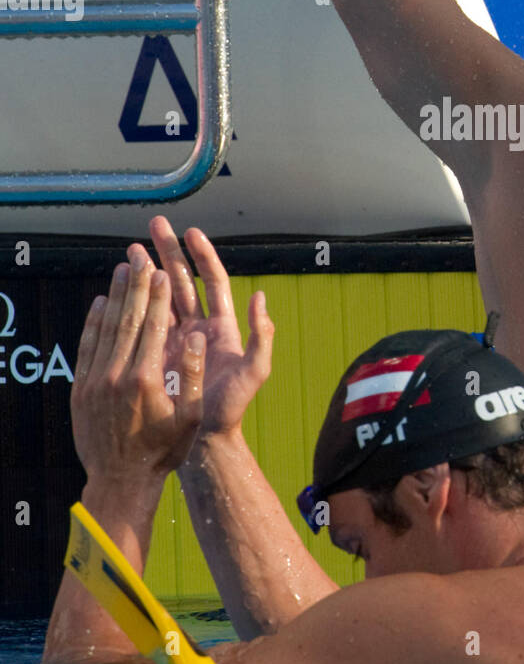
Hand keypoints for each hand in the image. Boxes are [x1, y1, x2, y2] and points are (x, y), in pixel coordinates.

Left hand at [71, 256, 204, 480]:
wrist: (120, 480)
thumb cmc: (162, 451)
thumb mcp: (188, 418)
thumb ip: (193, 375)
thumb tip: (196, 336)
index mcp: (147, 379)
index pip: (154, 325)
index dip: (159, 295)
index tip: (163, 271)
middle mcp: (118, 375)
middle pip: (128, 318)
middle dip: (136, 285)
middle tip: (141, 256)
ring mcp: (95, 381)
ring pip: (106, 328)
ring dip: (115, 295)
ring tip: (122, 268)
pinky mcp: (80, 389)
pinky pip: (87, 346)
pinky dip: (93, 321)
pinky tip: (100, 302)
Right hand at [129, 217, 273, 444]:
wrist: (205, 437)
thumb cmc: (232, 407)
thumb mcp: (254, 372)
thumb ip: (261, 336)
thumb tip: (260, 297)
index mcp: (221, 327)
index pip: (213, 282)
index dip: (203, 257)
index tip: (191, 232)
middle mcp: (198, 327)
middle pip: (183, 281)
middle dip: (169, 252)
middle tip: (154, 226)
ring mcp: (175, 339)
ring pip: (160, 296)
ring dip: (148, 272)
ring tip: (132, 250)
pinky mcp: (156, 353)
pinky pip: (144, 322)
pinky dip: (135, 302)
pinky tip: (122, 287)